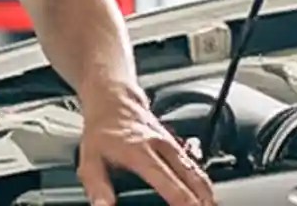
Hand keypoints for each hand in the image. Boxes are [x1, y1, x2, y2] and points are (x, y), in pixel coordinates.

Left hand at [76, 82, 214, 205]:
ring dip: (207, 193)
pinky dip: (202, 183)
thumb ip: (97, 185)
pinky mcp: (176, 145)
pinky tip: (205, 196)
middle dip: (202, 200)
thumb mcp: (89, 158)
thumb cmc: (102, 130)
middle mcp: (161, 147)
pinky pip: (195, 166)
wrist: (113, 101)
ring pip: (197, 172)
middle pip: (192, 178)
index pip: (169, 182)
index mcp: (140, 152)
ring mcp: (171, 145)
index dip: (183, 201)